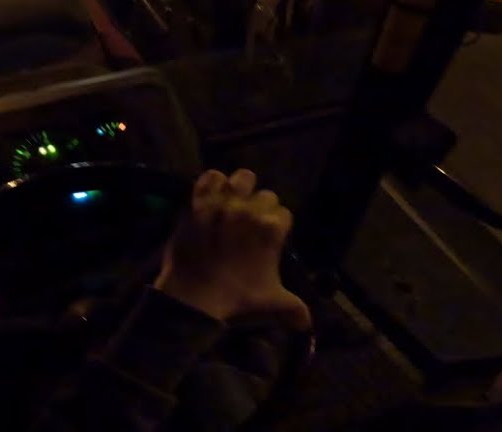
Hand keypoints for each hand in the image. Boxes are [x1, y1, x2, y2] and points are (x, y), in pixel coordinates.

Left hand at [154, 169, 310, 329]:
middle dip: (260, 207)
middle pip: (266, 195)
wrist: (194, 294)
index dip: (276, 225)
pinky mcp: (200, 201)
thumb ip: (294, 308)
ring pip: (242, 177)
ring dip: (240, 188)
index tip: (267, 236)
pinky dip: (212, 182)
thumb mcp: (271, 302)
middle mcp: (251, 210)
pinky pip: (210, 177)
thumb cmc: (236, 297)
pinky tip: (212, 195)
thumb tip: (307, 324)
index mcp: (272, 229)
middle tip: (249, 224)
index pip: (284, 213)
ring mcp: (224, 203)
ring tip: (233, 202)